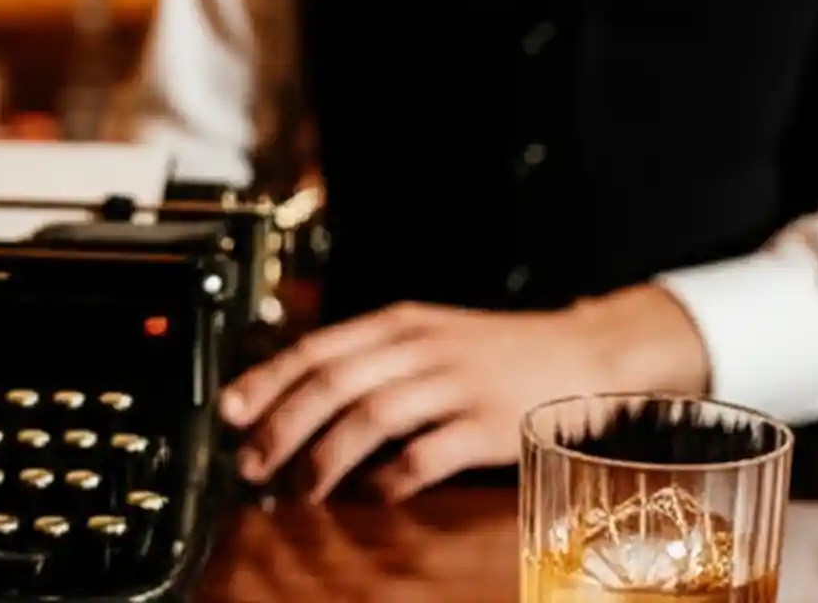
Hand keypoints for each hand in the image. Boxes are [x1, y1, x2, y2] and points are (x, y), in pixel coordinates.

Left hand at [219, 284, 709, 501]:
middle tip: (252, 463)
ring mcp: (458, 384)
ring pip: (371, 416)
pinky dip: (393, 478)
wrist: (587, 352)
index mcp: (402, 323)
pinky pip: (427, 453)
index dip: (268, 381)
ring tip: (301, 489)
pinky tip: (376, 494)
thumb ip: (374, 359)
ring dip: (326, 457)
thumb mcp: (432, 335)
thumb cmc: (501, 352)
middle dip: (282, 425)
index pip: (318, 348)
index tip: (230, 412)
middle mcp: (424, 347)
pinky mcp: (489, 424)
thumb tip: (303, 394)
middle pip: (334, 383)